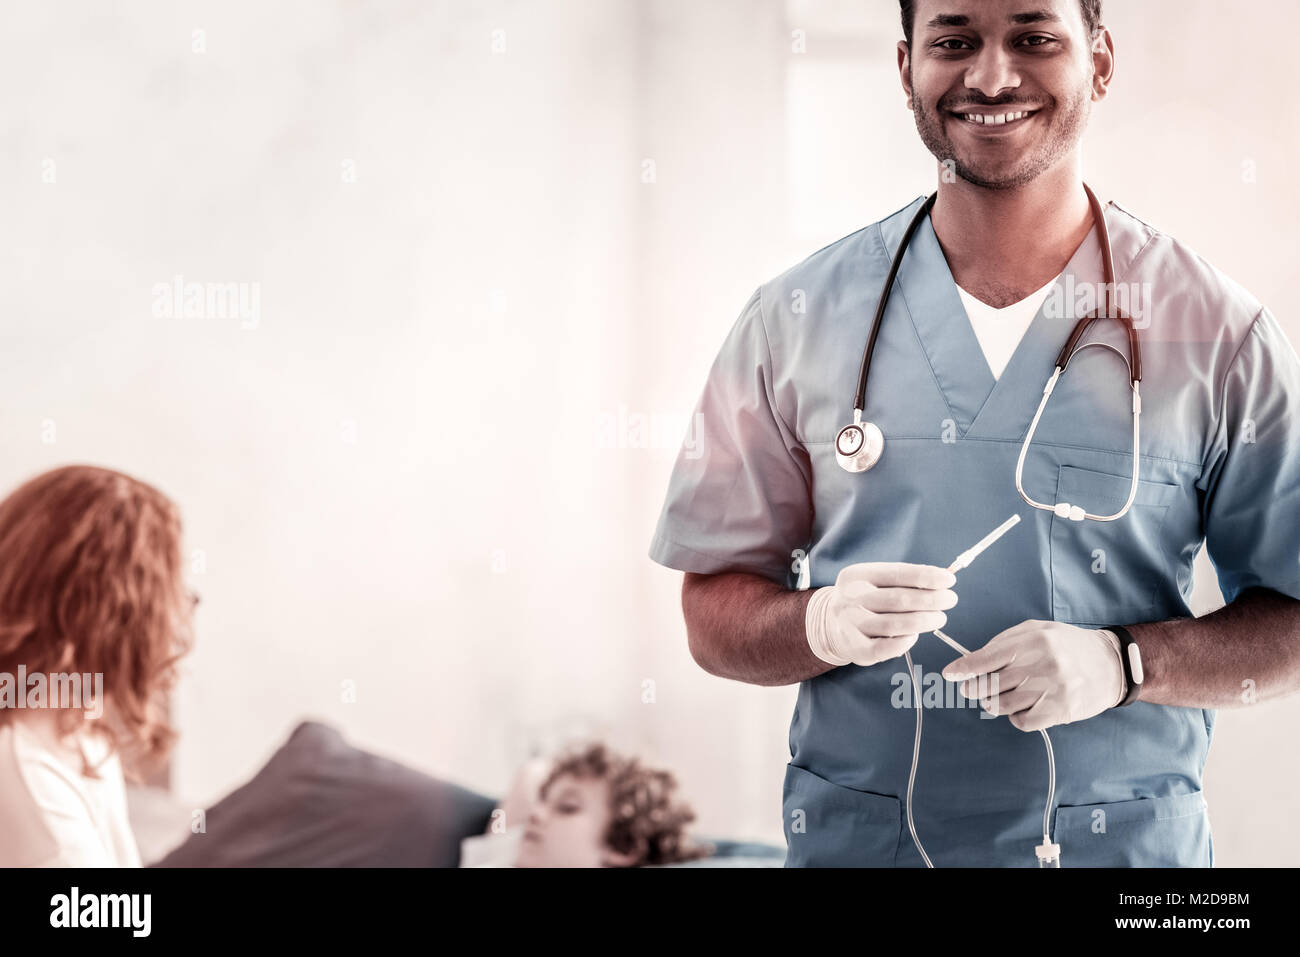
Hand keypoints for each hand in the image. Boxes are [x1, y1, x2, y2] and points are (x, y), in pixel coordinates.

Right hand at [806, 562, 956, 666]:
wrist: (830, 624)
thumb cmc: (865, 600)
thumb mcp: (875, 581)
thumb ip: (904, 579)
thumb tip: (943, 579)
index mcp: (856, 575)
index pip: (897, 573)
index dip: (927, 577)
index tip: (949, 580)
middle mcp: (850, 598)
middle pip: (898, 599)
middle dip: (931, 600)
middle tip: (950, 600)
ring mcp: (850, 625)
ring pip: (893, 624)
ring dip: (923, 621)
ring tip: (939, 618)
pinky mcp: (855, 649)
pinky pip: (883, 649)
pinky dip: (904, 643)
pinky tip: (915, 636)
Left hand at [941, 620, 1124, 730]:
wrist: (1111, 663)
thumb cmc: (1067, 645)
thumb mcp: (1037, 631)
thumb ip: (1004, 643)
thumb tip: (970, 661)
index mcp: (1033, 640)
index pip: (987, 658)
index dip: (964, 668)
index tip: (949, 675)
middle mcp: (1042, 664)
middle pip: (991, 684)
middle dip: (975, 688)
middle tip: (974, 689)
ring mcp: (1053, 689)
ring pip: (1002, 705)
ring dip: (994, 703)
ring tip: (1001, 696)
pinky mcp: (1061, 710)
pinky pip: (1022, 722)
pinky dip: (1015, 718)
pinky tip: (1022, 708)